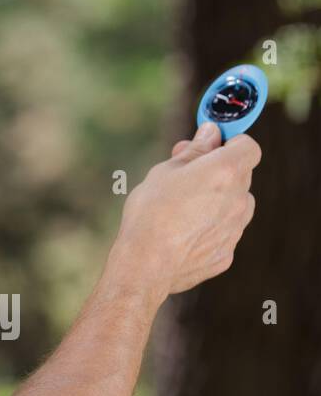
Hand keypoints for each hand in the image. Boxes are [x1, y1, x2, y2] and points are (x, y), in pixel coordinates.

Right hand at [106, 121, 260, 304]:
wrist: (147, 263)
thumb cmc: (151, 211)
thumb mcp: (165, 171)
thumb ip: (195, 151)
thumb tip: (211, 133)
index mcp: (225, 172)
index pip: (248, 147)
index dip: (230, 142)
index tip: (209, 145)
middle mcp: (239, 199)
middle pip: (239, 176)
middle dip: (216, 171)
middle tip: (183, 174)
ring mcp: (236, 229)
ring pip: (233, 205)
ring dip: (216, 200)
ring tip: (181, 208)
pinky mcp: (227, 252)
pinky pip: (223, 231)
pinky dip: (209, 227)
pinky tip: (181, 233)